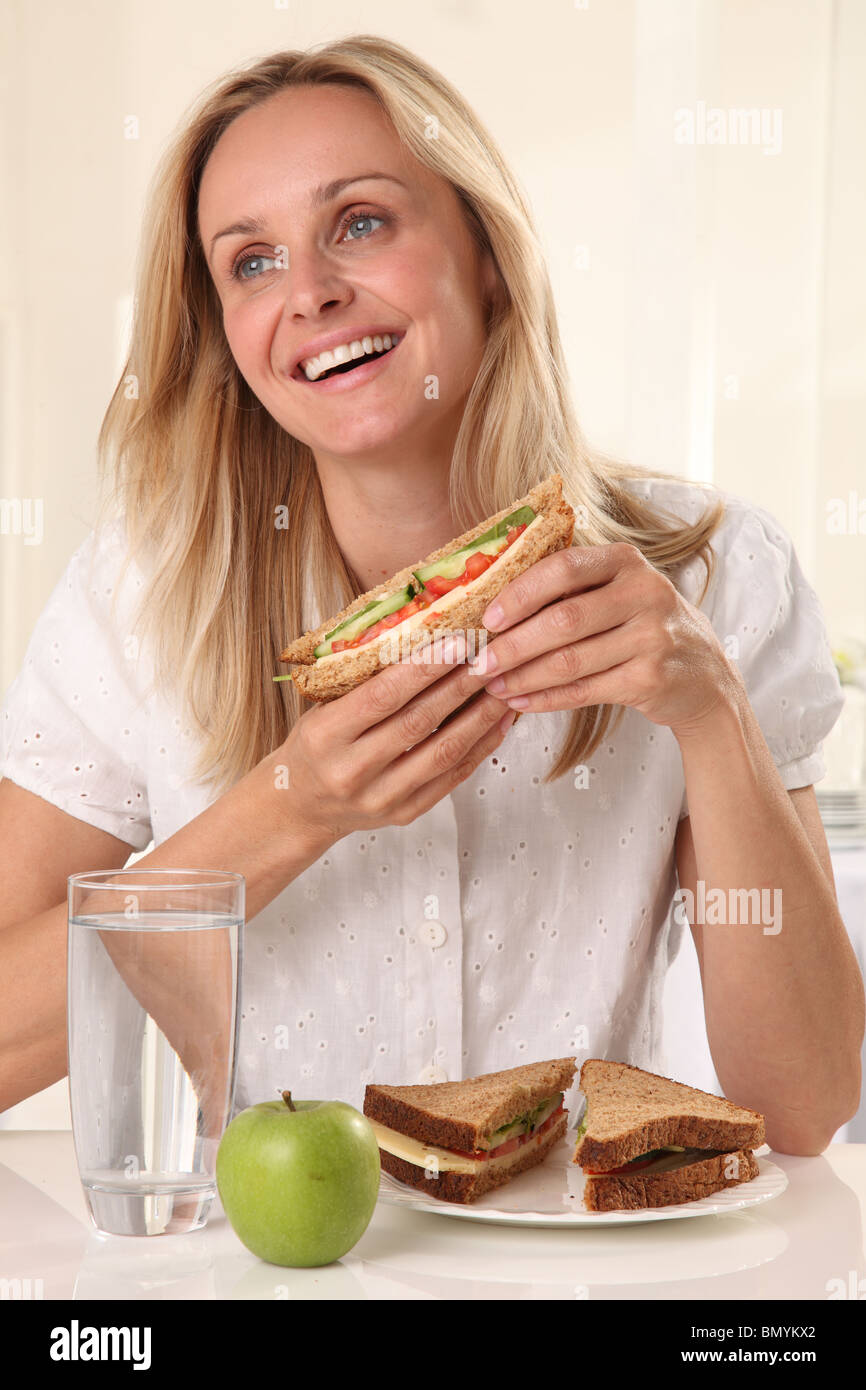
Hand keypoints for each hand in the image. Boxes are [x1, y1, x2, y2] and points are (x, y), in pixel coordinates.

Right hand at [279, 634, 514, 842]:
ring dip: (479, 717)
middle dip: (459, 686)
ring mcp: (380, 797)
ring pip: (443, 752)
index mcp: (325, 736)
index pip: (382, 696)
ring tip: (502, 687)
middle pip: (418, 722)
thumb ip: (362, 682)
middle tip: (489, 656)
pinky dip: (480, 748)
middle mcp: (352, 770)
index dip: (423, 669)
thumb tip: (420, 637)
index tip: (456, 641)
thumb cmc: (315, 745)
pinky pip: (451, 778)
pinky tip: (498, 723)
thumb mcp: (321, 710)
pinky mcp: (405, 813)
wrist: (301, 807)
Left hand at [468, 543, 743, 738]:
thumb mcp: (620, 591)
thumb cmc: (642, 626)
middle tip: (478, 662)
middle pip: (564, 620)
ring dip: (523, 676)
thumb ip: (572, 588)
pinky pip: (585, 691)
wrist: (704, 676)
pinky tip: (520, 703)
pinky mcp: (651, 679)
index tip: (487, 618)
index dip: (520, 593)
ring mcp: (652, 638)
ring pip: (571, 660)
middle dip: (514, 644)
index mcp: (627, 561)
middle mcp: (645, 593)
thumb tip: (492, 604)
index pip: (564, 568)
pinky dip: (547, 699)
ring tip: (492, 685)